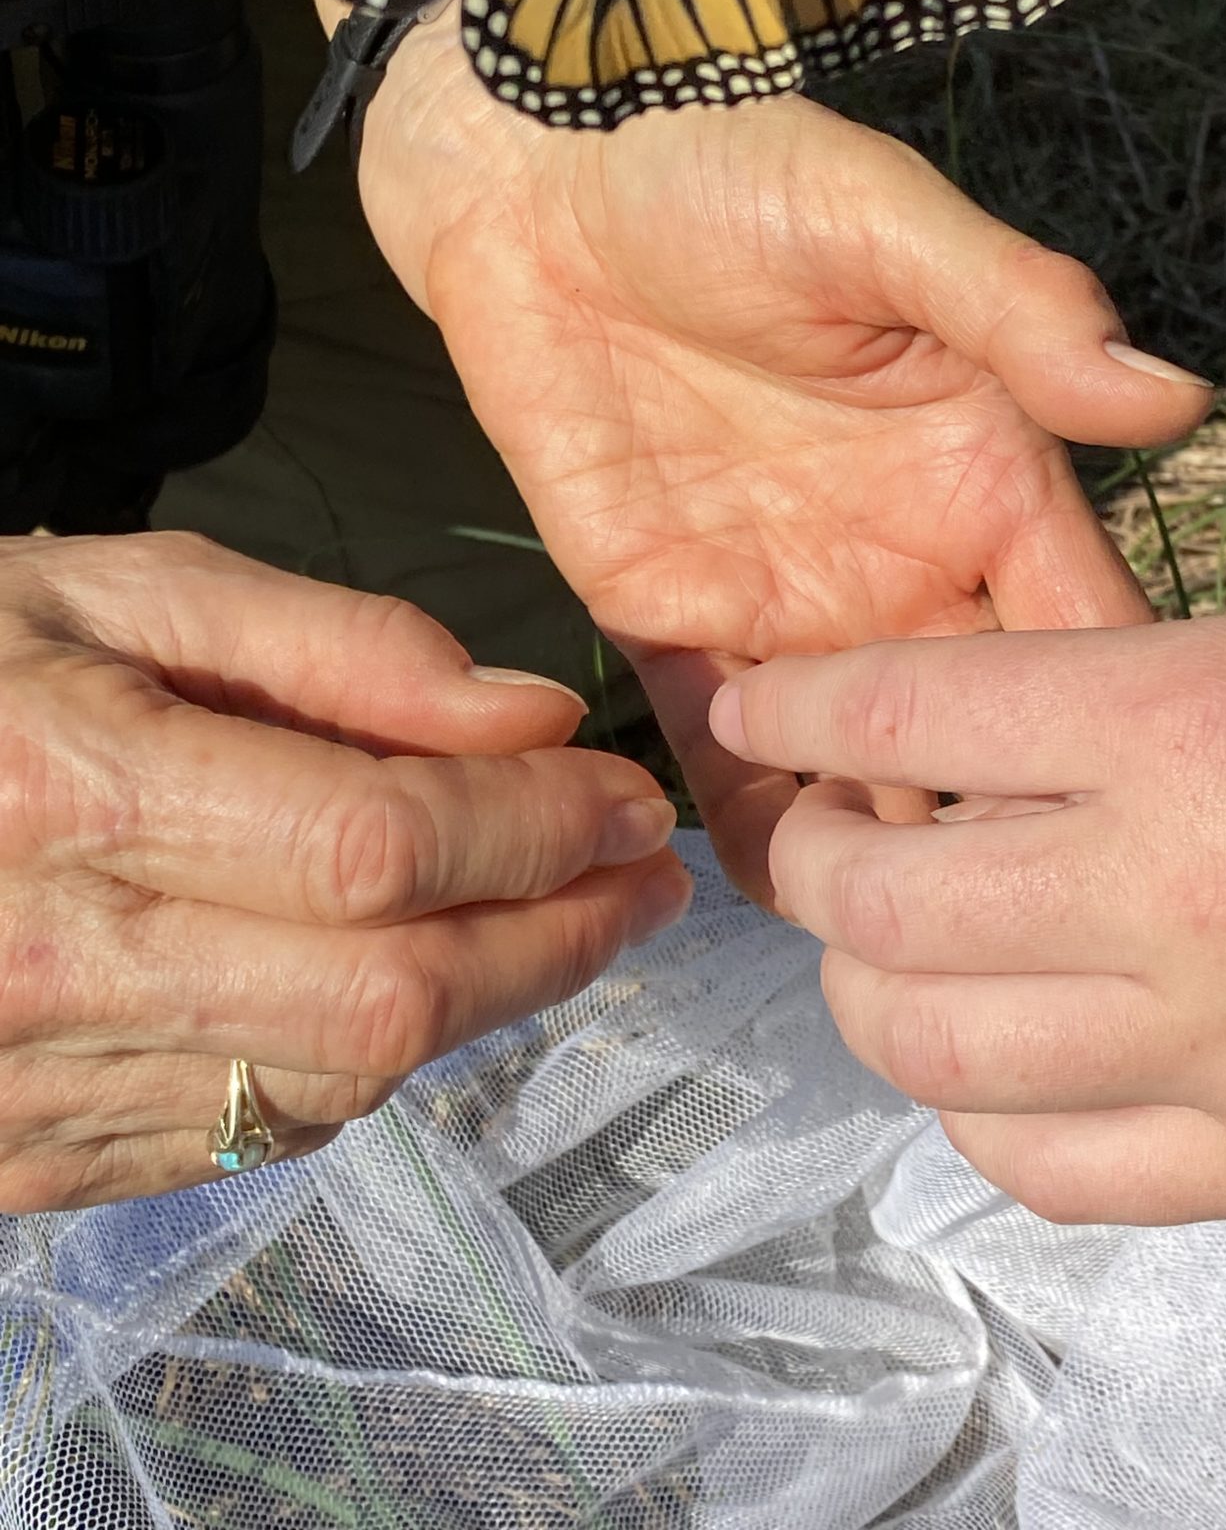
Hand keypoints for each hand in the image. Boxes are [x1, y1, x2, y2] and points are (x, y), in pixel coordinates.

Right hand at [0, 532, 686, 1211]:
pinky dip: (371, 1056)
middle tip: (644, 872)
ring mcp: (33, 1083)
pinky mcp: (28, 1156)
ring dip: (490, 1001)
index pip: (374, 842)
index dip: (536, 827)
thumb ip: (327, 644)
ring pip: (339, 1075)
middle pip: (384, 989)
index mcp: (71, 786)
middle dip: (556, 932)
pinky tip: (423, 982)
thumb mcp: (115, 589)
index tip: (627, 792)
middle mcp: (52, 958)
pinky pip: (255, 1134)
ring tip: (568, 919)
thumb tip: (525, 715)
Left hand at [358, 22, 1209, 899]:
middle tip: (991, 940)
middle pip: (977, 736)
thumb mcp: (882, 221)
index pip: (1078, 632)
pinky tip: (761, 892)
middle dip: (988, 834)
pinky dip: (742, 819)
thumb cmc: (722, 166)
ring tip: (879, 944)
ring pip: (854, 766)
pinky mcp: (669, 618)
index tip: (1119, 842)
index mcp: (982, 475)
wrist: (535, 174)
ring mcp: (786, 603)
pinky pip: (721, 745)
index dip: (1102, 738)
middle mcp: (901, 562)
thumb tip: (1171, 396)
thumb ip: (1015, 308)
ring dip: (870, 852)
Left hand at [708, 589, 1225, 1222]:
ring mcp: (1222, 1053)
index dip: (800, 707)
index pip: (916, 709)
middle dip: (807, 857)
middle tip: (821, 833)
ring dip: (866, 993)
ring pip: (936, 1053)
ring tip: (880, 949)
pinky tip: (992, 1059)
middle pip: (883, 901)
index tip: (756, 709)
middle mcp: (1176, 895)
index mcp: (1187, 724)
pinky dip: (978, 1113)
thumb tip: (971, 753)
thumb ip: (1118, 695)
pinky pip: (1052, 1171)